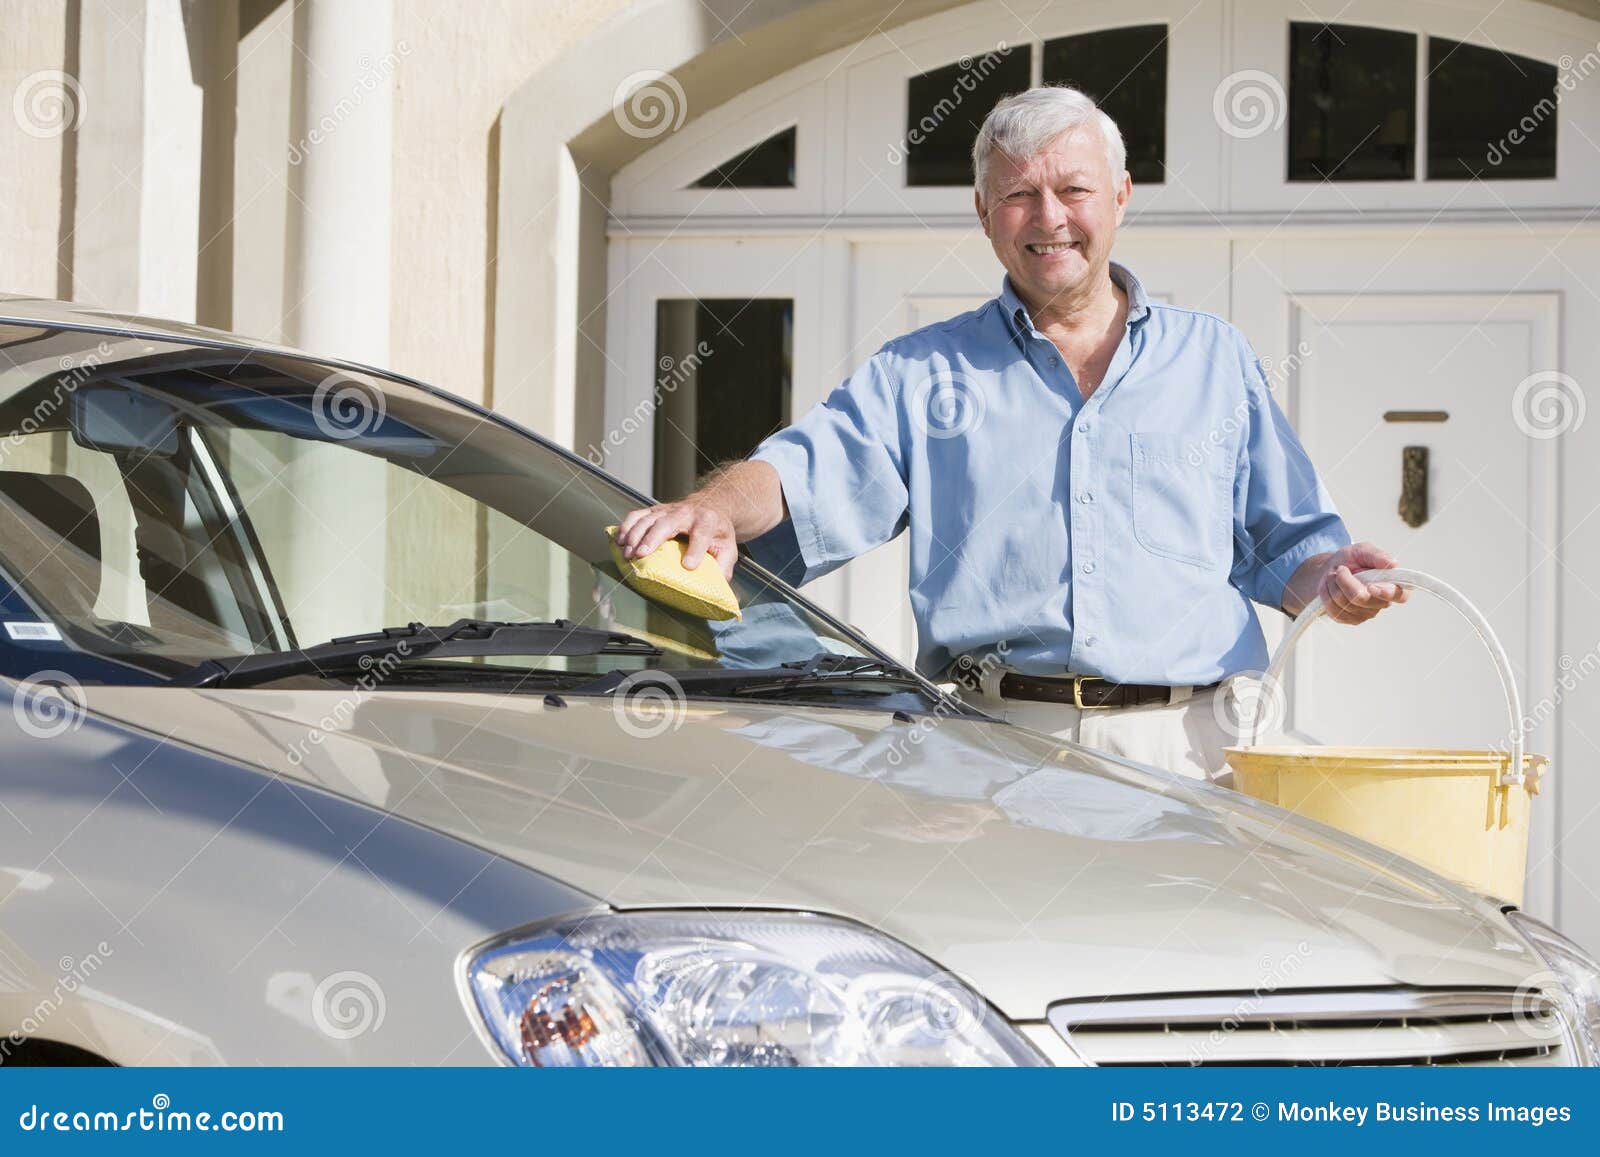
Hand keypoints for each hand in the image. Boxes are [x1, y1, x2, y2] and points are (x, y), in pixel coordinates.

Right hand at [616, 500, 737, 580]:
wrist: (710, 505)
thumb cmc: (717, 532)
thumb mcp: (728, 547)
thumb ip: (724, 566)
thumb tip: (717, 586)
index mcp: (708, 521)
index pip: (702, 534)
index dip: (695, 550)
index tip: (688, 566)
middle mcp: (686, 512)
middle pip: (668, 523)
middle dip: (653, 538)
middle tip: (640, 555)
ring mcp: (668, 509)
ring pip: (648, 518)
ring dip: (634, 535)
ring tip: (627, 553)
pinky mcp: (655, 510)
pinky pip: (637, 515)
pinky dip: (626, 526)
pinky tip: (619, 541)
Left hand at [1317, 542, 1408, 623]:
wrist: (1331, 570)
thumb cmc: (1352, 560)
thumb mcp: (1362, 550)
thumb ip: (1376, 555)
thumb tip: (1392, 564)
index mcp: (1393, 585)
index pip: (1400, 596)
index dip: (1387, 593)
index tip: (1372, 586)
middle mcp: (1382, 603)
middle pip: (1360, 599)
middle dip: (1344, 580)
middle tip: (1341, 569)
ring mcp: (1365, 614)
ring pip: (1343, 603)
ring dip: (1333, 585)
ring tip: (1335, 575)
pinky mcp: (1349, 619)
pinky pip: (1333, 609)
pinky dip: (1326, 594)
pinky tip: (1330, 587)